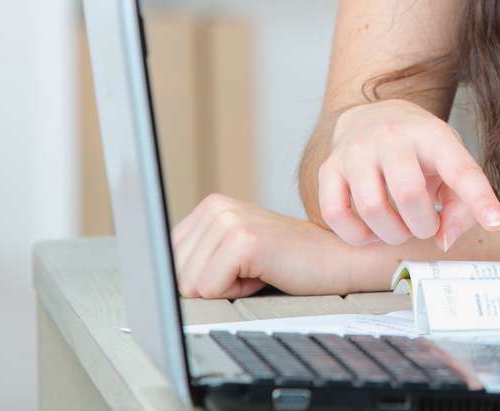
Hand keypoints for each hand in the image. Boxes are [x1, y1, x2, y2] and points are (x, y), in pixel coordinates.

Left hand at [172, 194, 385, 298]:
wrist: (340, 259)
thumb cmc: (293, 263)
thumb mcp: (238, 253)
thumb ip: (201, 256)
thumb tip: (159, 281)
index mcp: (211, 207)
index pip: (168, 260)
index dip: (201, 278)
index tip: (233, 271)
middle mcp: (216, 207)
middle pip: (176, 274)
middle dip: (213, 285)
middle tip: (253, 271)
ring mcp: (229, 220)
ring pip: (191, 286)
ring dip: (227, 290)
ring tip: (260, 271)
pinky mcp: (243, 240)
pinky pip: (211, 290)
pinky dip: (239, 294)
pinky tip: (265, 275)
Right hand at [318, 99, 499, 250]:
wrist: (372, 116)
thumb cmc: (418, 148)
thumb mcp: (450, 162)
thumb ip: (461, 203)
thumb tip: (444, 240)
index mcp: (432, 134)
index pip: (460, 168)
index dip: (478, 199)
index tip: (495, 222)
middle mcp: (391, 137)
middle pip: (408, 195)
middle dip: (423, 226)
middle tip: (426, 224)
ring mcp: (356, 151)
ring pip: (372, 209)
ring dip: (392, 234)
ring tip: (401, 226)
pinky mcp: (329, 168)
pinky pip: (335, 215)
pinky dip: (357, 235)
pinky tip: (372, 229)